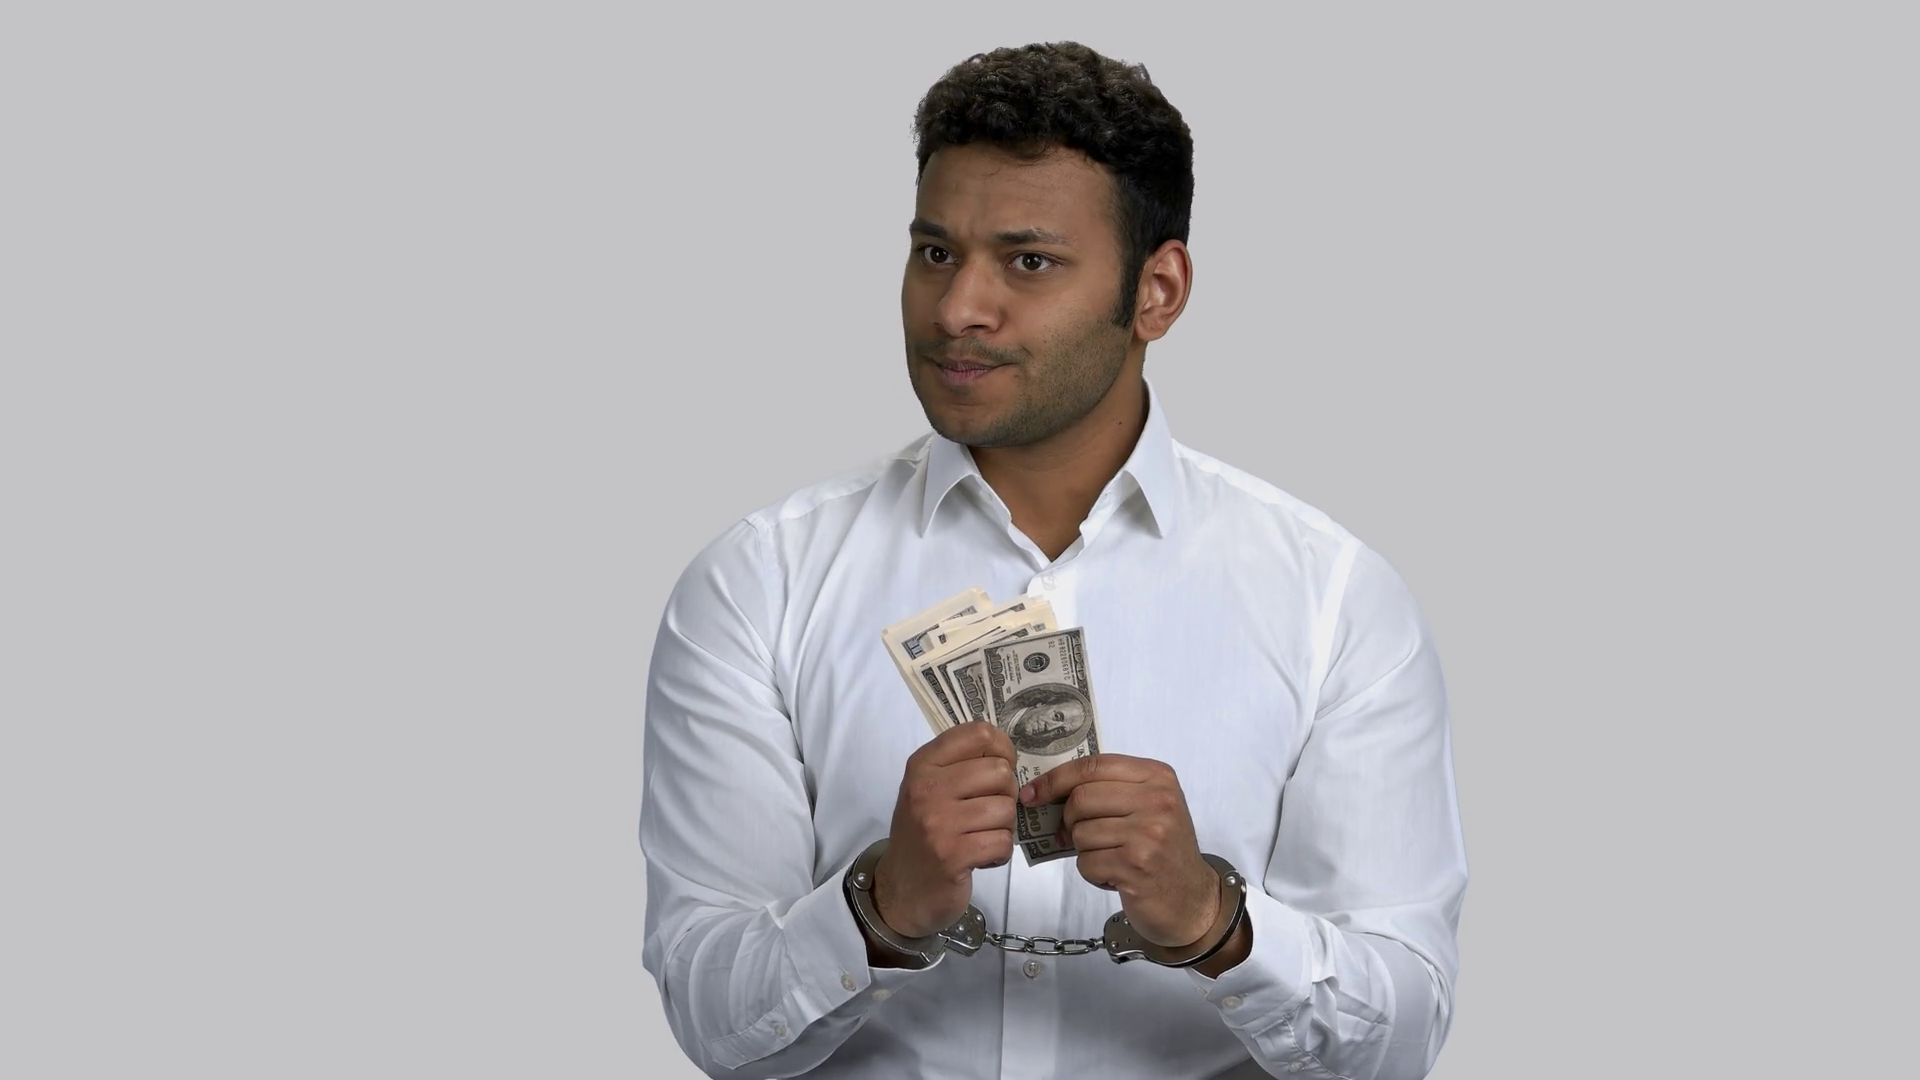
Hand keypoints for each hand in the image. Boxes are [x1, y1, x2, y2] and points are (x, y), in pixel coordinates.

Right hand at [873, 721, 1017, 937]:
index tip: (1000, 769)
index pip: (979, 733)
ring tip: (982, 836)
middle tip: (990, 812)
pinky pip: (1002, 842)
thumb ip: (961, 765)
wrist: (900, 889)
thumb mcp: (930, 790)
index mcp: (923, 764)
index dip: (1004, 749)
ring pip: (1005, 809)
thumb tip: (1009, 754)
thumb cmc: (922, 834)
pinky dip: (1000, 852)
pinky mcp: (953, 855)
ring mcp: (938, 823)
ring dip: (1004, 827)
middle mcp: (927, 788)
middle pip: (1000, 772)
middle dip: (1007, 794)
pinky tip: (981, 856)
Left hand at [1021, 754, 1217, 948]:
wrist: (1192, 900)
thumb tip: (1049, 790)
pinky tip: (1114, 875)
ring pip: (1080, 832)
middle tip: (1080, 836)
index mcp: (1157, 777)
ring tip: (1110, 857)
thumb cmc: (1164, 852)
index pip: (1092, 766)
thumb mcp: (1149, 807)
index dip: (1055, 779)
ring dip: (1084, 851)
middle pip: (1081, 798)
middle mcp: (1157, 800)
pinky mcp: (1136, 865)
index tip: (1032, 793)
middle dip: (1070, 821)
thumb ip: (1111, 790)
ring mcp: (1149, 833)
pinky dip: (1092, 873)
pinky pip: (1087, 862)